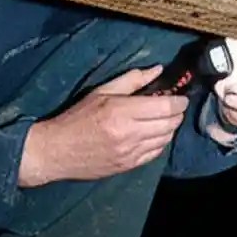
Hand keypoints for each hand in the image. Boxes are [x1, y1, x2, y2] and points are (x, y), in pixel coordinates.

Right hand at [18, 65, 187, 187]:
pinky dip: (160, 142)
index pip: (166, 107)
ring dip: (170, 128)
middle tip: (173, 107)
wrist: (56, 151)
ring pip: (166, 139)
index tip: (180, 97)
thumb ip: (132, 80)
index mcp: (122, 112)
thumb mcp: (101, 92)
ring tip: (162, 120)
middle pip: (170, 123)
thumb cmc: (77, 118)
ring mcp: (130, 152)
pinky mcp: (129, 166)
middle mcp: (130, 133)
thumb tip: (158, 70)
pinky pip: (156, 153)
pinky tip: (152, 135)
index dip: (179, 101)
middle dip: (177, 113)